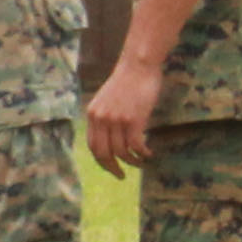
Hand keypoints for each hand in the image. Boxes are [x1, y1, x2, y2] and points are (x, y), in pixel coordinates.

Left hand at [85, 52, 165, 174]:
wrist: (138, 65)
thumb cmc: (126, 81)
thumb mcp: (107, 99)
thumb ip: (105, 117)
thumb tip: (111, 139)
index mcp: (92, 114)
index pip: (93, 146)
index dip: (102, 161)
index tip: (111, 168)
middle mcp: (101, 118)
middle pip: (103, 153)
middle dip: (113, 168)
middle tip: (122, 176)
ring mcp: (116, 119)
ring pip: (121, 152)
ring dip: (132, 162)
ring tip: (141, 162)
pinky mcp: (133, 119)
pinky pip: (136, 146)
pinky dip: (142, 154)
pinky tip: (149, 154)